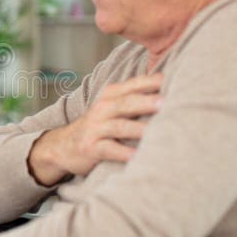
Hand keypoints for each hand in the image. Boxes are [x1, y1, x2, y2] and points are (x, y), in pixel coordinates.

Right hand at [28, 73, 163, 184]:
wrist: (64, 145)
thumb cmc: (98, 126)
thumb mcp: (112, 106)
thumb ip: (135, 97)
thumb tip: (171, 91)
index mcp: (110, 95)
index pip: (133, 85)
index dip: (151, 82)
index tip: (173, 80)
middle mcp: (102, 108)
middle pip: (126, 103)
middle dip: (145, 102)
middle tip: (165, 103)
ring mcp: (95, 128)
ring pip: (118, 126)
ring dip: (136, 128)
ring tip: (153, 131)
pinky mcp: (90, 148)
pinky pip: (108, 149)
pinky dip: (123, 153)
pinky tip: (136, 156)